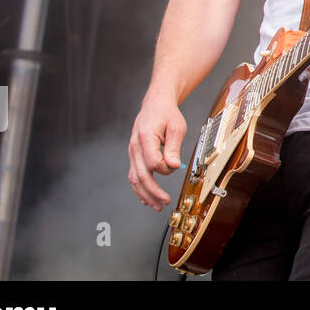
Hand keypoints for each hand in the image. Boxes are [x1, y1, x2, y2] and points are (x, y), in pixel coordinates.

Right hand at [127, 93, 185, 209]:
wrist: (155, 104)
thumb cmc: (166, 114)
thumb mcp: (176, 127)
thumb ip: (173, 147)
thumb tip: (174, 165)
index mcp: (145, 137)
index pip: (152, 162)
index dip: (165, 168)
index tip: (175, 166)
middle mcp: (135, 147)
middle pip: (141, 175)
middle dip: (153, 192)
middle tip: (165, 201)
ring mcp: (132, 152)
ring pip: (135, 179)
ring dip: (145, 194)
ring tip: (157, 205)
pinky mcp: (134, 156)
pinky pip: (134, 175)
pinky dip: (140, 188)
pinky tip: (147, 198)